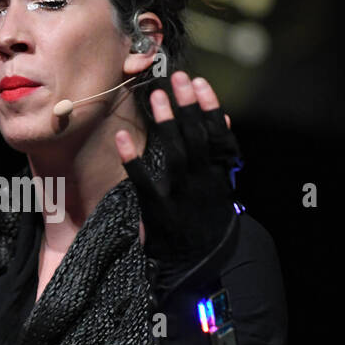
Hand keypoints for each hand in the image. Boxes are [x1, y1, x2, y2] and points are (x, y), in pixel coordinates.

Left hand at [115, 71, 242, 279]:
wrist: (199, 267)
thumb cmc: (208, 221)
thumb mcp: (222, 189)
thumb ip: (221, 156)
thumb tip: (222, 119)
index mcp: (220, 177)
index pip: (218, 136)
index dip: (209, 108)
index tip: (200, 83)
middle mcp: (204, 184)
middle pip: (197, 139)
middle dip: (188, 107)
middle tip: (178, 77)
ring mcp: (182, 197)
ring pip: (176, 155)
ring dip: (167, 124)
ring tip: (158, 96)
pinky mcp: (159, 211)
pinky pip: (144, 181)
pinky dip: (133, 159)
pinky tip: (122, 137)